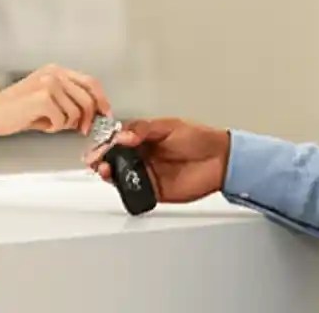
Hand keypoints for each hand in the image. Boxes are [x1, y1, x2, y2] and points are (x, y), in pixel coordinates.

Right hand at [0, 64, 111, 136]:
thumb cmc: (15, 110)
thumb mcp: (46, 100)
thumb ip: (69, 101)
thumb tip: (92, 114)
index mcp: (56, 70)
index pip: (90, 82)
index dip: (101, 99)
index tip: (105, 113)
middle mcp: (53, 73)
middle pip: (87, 97)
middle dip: (88, 118)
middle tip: (81, 129)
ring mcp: (48, 83)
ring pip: (75, 112)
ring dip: (65, 124)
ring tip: (47, 122)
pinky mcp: (42, 97)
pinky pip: (62, 120)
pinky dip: (53, 127)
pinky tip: (39, 123)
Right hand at [85, 117, 229, 203]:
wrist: (221, 160)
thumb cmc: (200, 139)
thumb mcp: (170, 126)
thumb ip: (144, 130)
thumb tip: (123, 136)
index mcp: (146, 138)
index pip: (119, 140)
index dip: (107, 143)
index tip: (99, 146)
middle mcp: (145, 156)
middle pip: (116, 159)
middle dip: (103, 159)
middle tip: (97, 160)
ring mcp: (149, 174)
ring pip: (122, 175)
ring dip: (110, 173)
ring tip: (105, 170)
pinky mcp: (155, 191)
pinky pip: (135, 191)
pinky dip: (125, 188)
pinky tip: (120, 183)